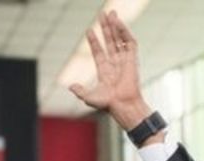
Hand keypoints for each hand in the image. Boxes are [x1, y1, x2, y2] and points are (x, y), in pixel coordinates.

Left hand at [69, 11, 152, 130]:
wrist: (122, 105)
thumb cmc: (107, 104)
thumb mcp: (88, 97)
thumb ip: (80, 91)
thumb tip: (71, 86)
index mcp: (105, 70)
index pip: (98, 51)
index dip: (94, 41)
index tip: (89, 30)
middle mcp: (115, 63)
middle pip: (109, 41)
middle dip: (105, 28)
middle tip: (102, 14)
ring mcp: (124, 60)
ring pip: (119, 39)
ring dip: (114, 26)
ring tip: (110, 14)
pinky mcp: (132, 59)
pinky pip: (129, 42)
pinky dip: (124, 32)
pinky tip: (118, 23)